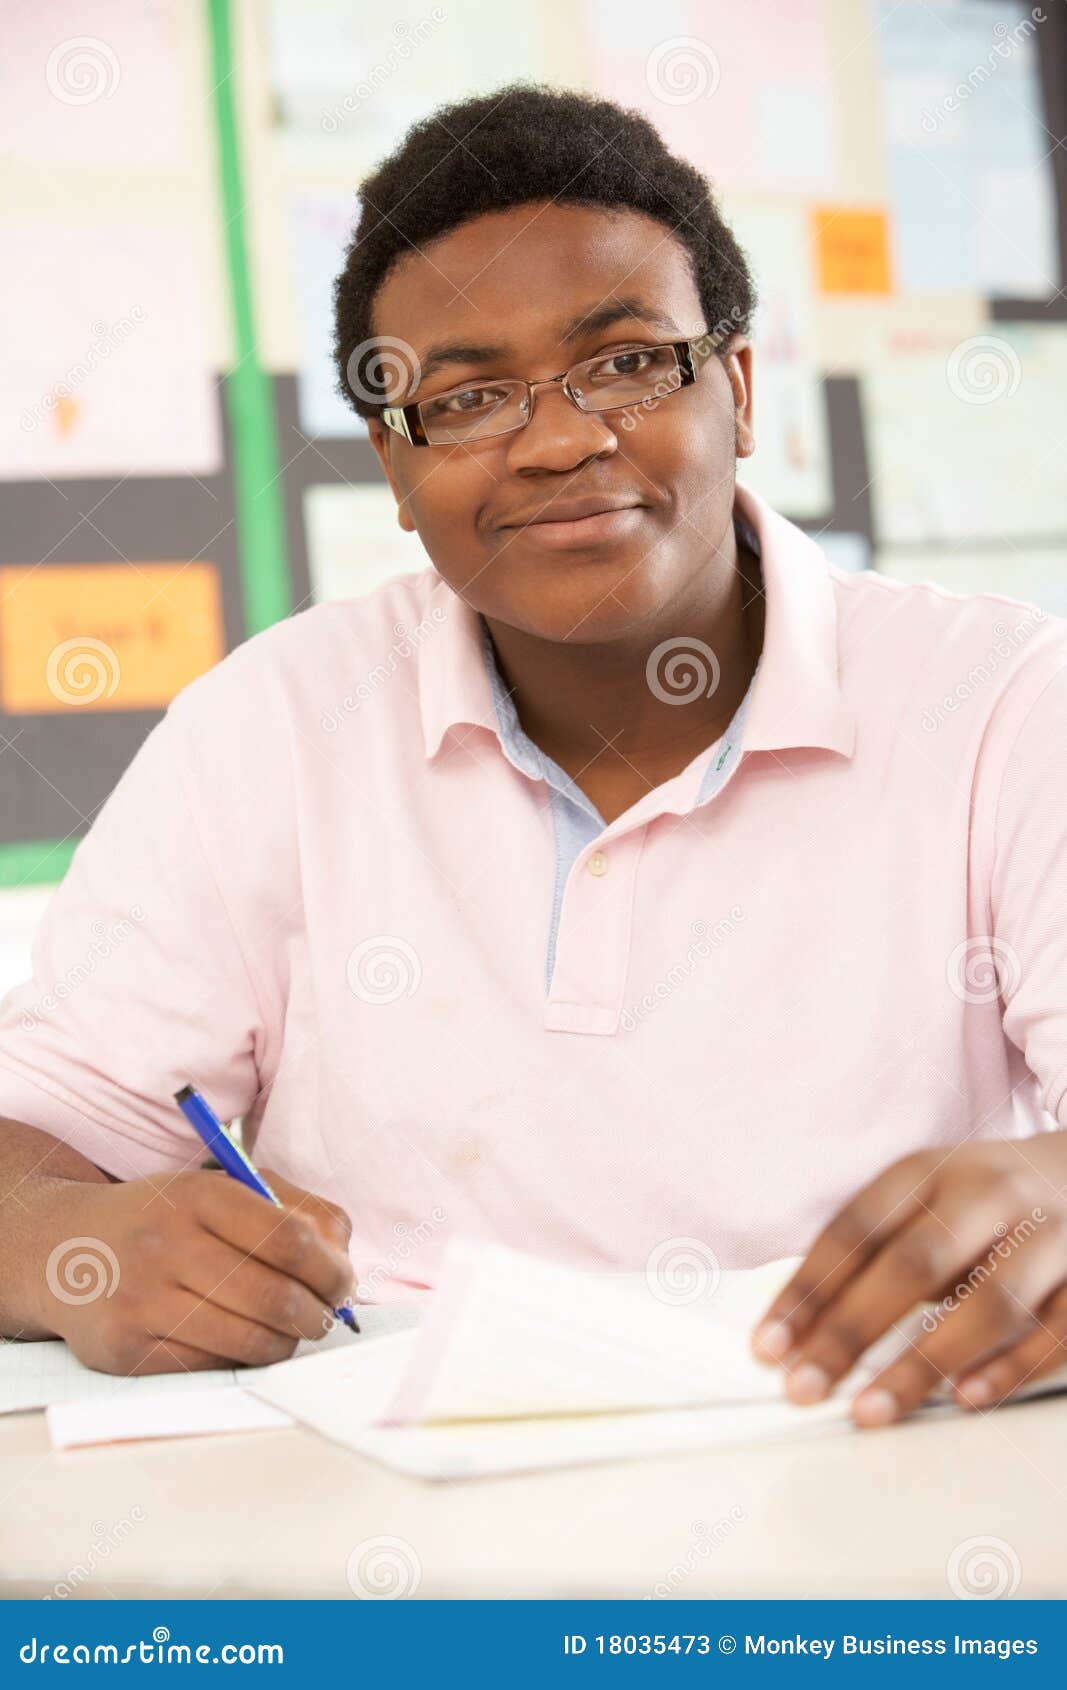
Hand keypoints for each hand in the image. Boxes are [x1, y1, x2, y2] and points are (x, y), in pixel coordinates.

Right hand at [40, 1167, 353, 1375]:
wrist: (63, 1248)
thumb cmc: (164, 1219)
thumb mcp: (221, 1187)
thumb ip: (293, 1208)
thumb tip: (342, 1257)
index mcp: (198, 1195)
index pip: (289, 1238)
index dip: (330, 1269)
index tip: (342, 1283)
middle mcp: (165, 1244)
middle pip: (275, 1296)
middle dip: (317, 1314)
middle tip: (324, 1316)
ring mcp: (141, 1299)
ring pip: (249, 1340)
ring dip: (286, 1343)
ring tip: (289, 1331)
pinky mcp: (125, 1348)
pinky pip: (210, 1366)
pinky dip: (240, 1358)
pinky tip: (239, 1339)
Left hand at [750, 1134, 1066, 1426]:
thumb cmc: (990, 1198)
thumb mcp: (929, 1198)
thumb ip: (875, 1252)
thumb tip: (801, 1322)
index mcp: (932, 1172)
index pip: (856, 1230)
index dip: (808, 1290)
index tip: (769, 1346)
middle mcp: (989, 1196)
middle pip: (912, 1265)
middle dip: (850, 1333)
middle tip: (805, 1387)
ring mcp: (1047, 1236)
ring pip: (986, 1305)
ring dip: (921, 1365)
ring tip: (871, 1410)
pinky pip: (1055, 1332)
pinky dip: (1007, 1370)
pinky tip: (963, 1398)